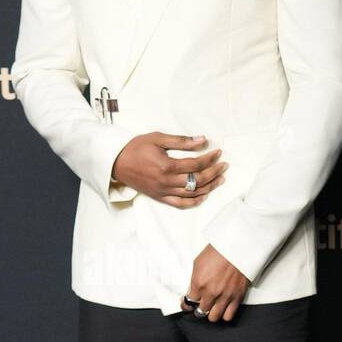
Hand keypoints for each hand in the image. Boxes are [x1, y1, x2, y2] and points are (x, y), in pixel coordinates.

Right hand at [111, 133, 226, 204]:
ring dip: (209, 187)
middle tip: (224, 165)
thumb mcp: (158, 138)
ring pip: (192, 193)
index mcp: (167, 166)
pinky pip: (180, 203)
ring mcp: (163, 191)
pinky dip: (194, 202)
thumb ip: (181, 141)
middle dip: (214, 172)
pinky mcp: (160, 197)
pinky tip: (204, 196)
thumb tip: (202, 140)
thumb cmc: (136, 147)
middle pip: (198, 180)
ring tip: (220, 179)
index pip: (196, 164)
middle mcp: (167, 181)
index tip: (218, 152)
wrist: (117, 162)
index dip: (210, 158)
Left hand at [181, 244, 250, 321]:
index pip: (189, 303)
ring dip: (211, 313)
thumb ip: (194, 280)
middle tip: (201, 305)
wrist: (236, 247)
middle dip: (199, 309)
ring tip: (213, 308)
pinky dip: (224, 314)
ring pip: (214, 317)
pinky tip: (223, 308)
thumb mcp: (198, 263)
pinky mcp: (237, 297)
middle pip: (201, 312)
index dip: (187, 305)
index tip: (187, 305)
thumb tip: (192, 292)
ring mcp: (225, 296)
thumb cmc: (218, 251)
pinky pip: (229, 316)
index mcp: (199, 283)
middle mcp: (211, 292)